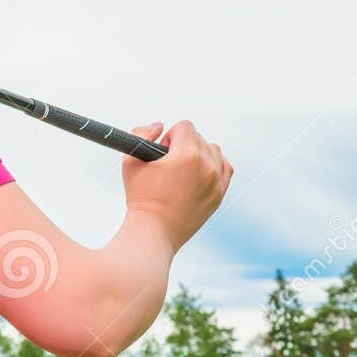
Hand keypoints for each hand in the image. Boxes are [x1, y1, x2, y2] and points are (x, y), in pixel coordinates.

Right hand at [121, 120, 232, 249]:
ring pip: (214, 150)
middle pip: (199, 138)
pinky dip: (213, 166)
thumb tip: (158, 127)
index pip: (184, 127)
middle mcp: (207, 165)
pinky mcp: (220, 193)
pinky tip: (198, 174)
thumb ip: (142, 134)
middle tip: (168, 164)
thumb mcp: (131, 161)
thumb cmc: (140, 197)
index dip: (168, 137)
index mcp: (187, 155)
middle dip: (182, 145)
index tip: (161, 152)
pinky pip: (225, 167)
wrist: (155, 230)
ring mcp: (217, 181)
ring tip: (183, 170)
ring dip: (199, 154)